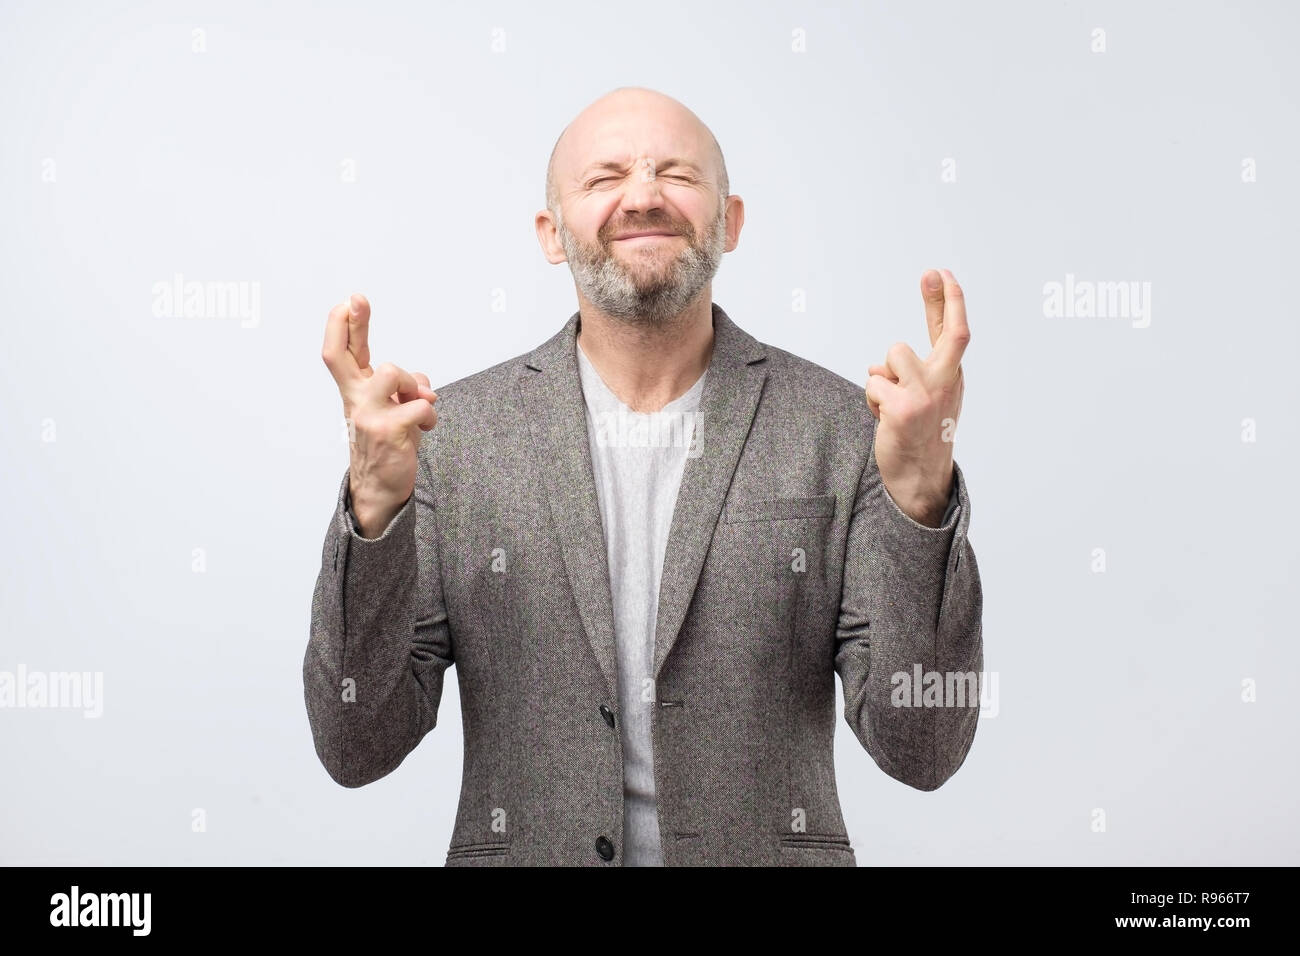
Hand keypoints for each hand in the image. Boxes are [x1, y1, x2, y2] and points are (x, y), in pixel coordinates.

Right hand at [321, 293, 437, 535]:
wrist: (382, 488)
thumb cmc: (388, 445)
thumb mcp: (393, 410)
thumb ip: (403, 388)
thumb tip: (421, 381)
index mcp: (355, 391)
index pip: (340, 353)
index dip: (342, 325)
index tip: (349, 301)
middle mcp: (355, 400)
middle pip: (339, 355)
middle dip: (351, 323)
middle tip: (358, 298)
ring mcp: (367, 415)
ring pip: (394, 372)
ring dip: (415, 385)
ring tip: (420, 406)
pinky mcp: (387, 430)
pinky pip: (419, 405)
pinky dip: (429, 415)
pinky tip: (425, 428)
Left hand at [865, 269, 968, 526]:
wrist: (919, 477)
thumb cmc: (919, 435)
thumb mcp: (926, 398)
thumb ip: (910, 374)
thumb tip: (883, 362)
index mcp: (952, 377)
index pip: (955, 333)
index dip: (950, 302)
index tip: (942, 274)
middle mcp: (946, 382)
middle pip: (948, 333)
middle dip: (941, 299)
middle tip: (931, 271)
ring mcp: (927, 394)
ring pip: (891, 358)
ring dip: (882, 378)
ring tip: (889, 402)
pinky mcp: (904, 408)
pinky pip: (874, 384)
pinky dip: (872, 400)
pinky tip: (884, 418)